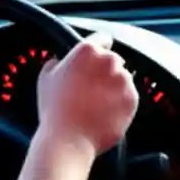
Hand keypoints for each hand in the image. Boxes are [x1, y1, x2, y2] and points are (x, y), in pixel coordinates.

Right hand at [36, 32, 136, 155]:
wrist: (68, 140)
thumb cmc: (54, 110)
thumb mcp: (46, 78)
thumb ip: (56, 62)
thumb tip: (60, 60)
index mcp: (87, 51)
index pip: (102, 39)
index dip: (98, 48)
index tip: (96, 58)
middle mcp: (109, 61)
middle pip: (113, 60)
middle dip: (105, 71)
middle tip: (91, 88)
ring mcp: (123, 80)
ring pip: (123, 78)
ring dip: (114, 87)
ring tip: (96, 104)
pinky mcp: (133, 98)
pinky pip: (129, 96)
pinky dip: (121, 103)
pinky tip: (105, 112)